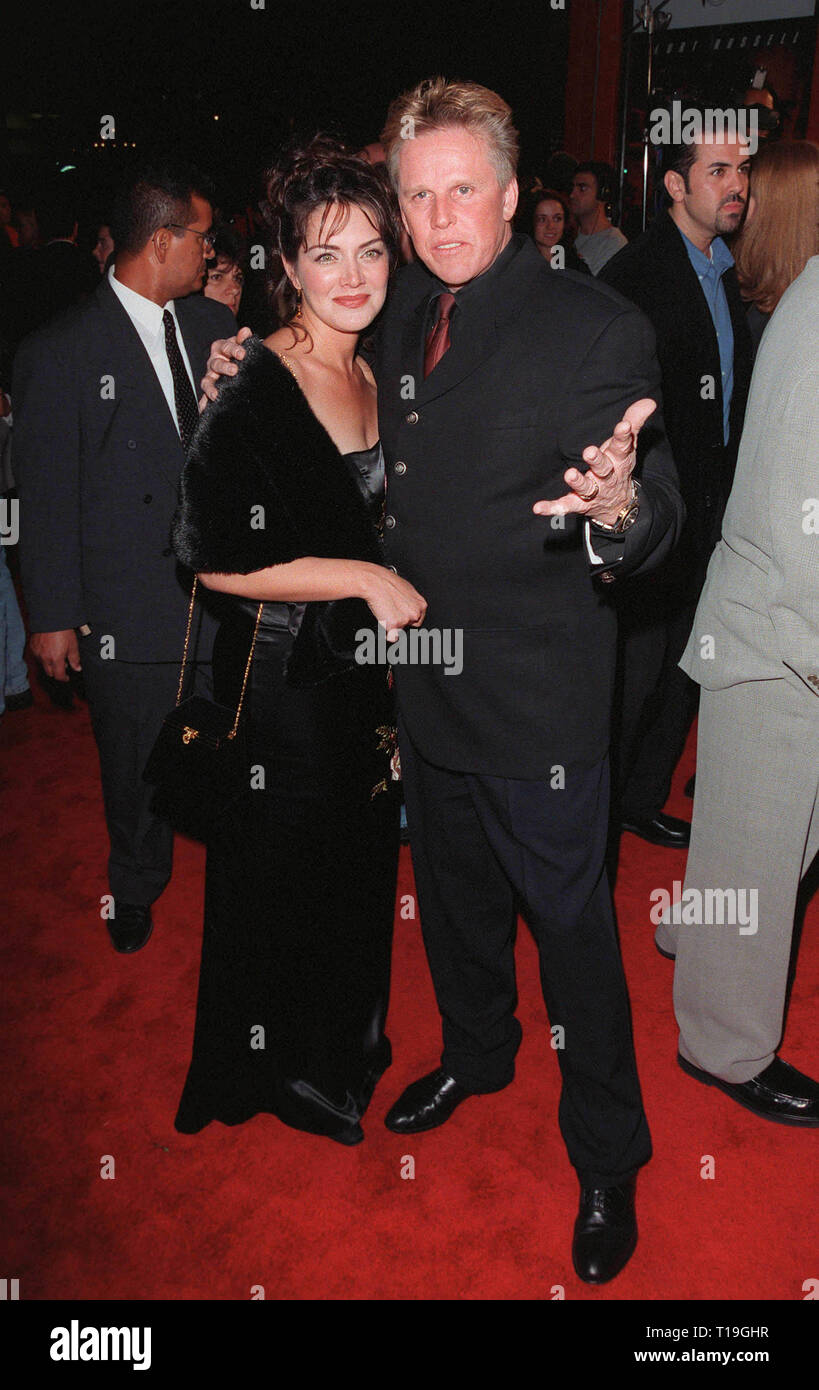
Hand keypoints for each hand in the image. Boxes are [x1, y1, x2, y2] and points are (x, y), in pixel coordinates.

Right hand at [30, 629, 80, 680]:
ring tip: (56, 655)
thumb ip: (75, 659)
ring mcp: (37, 653)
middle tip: (63, 665)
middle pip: (50, 673)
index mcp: (55, 659)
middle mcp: (45, 658)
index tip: (67, 677)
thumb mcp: (73, 645)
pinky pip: (38, 656)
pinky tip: (49, 650)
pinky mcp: (32, 647)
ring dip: (49, 664)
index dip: (64, 678)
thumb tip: (77, 668)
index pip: (59, 676)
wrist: (51, 618)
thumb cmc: (63, 630)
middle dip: (57, 672)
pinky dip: (43, 656)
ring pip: (43, 665)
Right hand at [199, 325, 253, 406]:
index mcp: (221, 348)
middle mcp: (214, 362)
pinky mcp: (210, 390)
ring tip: (215, 395)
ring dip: (210, 388)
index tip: (243, 353)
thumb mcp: (244, 346)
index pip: (225, 346)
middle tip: (235, 371)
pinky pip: (205, 398)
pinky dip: (203, 404)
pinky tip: (203, 410)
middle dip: (224, 367)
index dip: (234, 349)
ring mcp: (211, 377)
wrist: (242, 367)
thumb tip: (246, 331)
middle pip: (216, 364)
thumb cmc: (242, 356)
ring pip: (207, 382)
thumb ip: (245, 340)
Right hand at [362, 569, 426, 641]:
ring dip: (393, 626)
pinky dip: (387, 634)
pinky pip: (391, 637)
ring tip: (386, 612)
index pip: (418, 618)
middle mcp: (415, 613)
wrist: (375, 582)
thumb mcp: (406, 589)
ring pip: (401, 631)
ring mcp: (405, 620)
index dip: (409, 617)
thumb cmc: (386, 582)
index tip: (403, 617)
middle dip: (402, 622)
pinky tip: (383, 622)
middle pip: (411, 625)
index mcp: (421, 604)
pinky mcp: (394, 626)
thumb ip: (411, 601)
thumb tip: (408, 606)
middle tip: (392, 613)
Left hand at [533, 398, 655, 526]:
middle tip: (589, 451)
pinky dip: (552, 507)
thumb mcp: (628, 444)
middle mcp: (607, 476)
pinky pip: (565, 506)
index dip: (623, 436)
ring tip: (569, 474)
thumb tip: (649, 402)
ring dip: (578, 482)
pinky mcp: (579, 504)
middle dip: (597, 460)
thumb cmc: (618, 465)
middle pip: (604, 468)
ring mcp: (594, 492)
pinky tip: (538, 507)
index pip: (623, 446)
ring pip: (586, 488)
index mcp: (619, 460)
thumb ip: (634, 422)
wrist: (618, 503)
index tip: (623, 426)